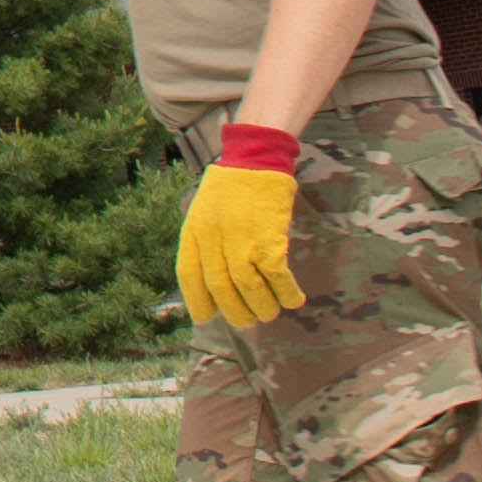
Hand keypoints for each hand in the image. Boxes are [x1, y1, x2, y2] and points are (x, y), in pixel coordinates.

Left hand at [175, 142, 304, 327]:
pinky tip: (292, 299)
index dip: (196, 301)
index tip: (205, 318)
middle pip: (220, 288)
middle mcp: (214, 239)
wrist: (256, 160)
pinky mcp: (268, 238)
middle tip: (246, 321)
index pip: (189, 276)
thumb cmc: (231, 187)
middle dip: (234, 312)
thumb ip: (205, 243)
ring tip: (269, 313)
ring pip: (248, 288)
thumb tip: (212, 283)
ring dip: (262, 307)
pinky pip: (277, 277)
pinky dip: (286, 293)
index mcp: (194, 231)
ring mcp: (241, 239)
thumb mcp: (203, 212)